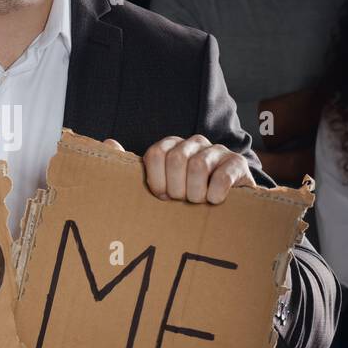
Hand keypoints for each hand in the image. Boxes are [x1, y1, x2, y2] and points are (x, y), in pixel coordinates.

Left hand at [108, 134, 255, 203]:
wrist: (225, 204)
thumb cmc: (183, 196)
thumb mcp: (157, 185)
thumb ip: (130, 166)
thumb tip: (110, 143)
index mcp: (171, 146)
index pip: (155, 154)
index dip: (157, 181)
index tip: (162, 196)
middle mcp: (194, 143)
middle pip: (176, 159)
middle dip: (177, 188)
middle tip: (182, 201)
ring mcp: (217, 151)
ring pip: (198, 167)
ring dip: (195, 193)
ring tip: (198, 202)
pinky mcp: (237, 163)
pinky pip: (222, 176)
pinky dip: (215, 193)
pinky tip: (214, 200)